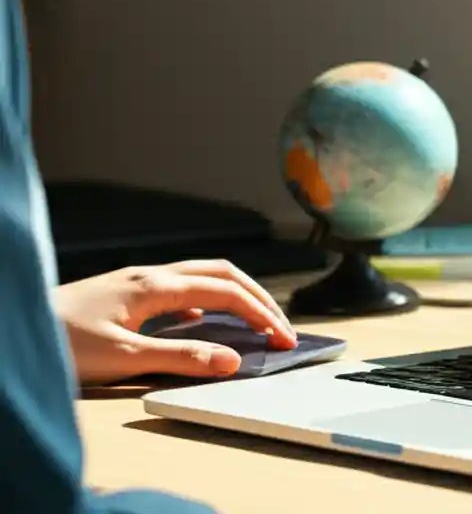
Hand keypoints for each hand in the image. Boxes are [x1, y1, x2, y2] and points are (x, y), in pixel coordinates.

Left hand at [53, 260, 297, 385]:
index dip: (261, 314)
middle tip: (282, 327)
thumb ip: (181, 359)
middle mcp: (151, 275)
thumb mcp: (125, 358)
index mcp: (155, 285)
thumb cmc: (61, 341)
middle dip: (259, 297)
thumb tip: (234, 359)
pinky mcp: (127, 292)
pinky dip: (208, 299)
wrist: (17, 324)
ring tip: (256, 319)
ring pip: (203, 274)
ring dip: (236, 293)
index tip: (283, 338)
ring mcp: (138, 281)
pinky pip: (182, 286)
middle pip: (222, 272)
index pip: (226, 291)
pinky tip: (204, 321)